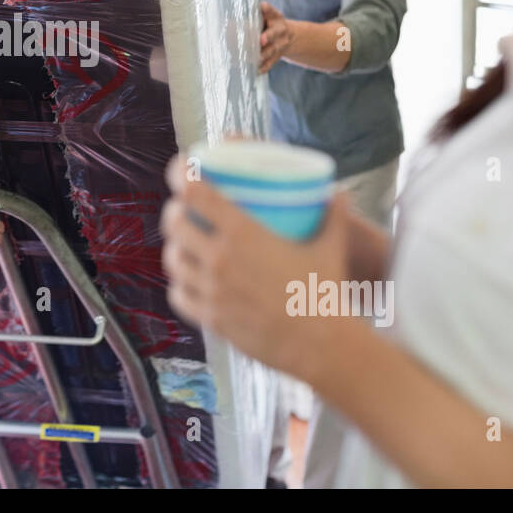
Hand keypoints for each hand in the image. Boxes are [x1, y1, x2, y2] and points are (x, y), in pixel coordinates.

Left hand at [159, 153, 353, 380]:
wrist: (320, 345)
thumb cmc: (323, 293)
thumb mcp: (330, 247)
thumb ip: (334, 216)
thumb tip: (339, 192)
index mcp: (242, 233)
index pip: (195, 193)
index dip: (181, 174)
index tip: (181, 168)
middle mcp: (218, 258)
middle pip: (174, 223)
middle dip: (175, 211)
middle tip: (185, 209)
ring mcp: (210, 290)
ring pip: (173, 259)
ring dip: (176, 247)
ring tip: (187, 244)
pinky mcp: (209, 318)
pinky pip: (178, 295)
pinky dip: (179, 284)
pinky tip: (189, 281)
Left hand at [258, 1, 293, 72]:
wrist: (288, 37)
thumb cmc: (270, 24)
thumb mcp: (267, 16)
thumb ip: (254, 15)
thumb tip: (228, 20)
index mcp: (276, 17)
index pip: (272, 11)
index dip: (267, 9)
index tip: (262, 6)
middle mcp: (280, 30)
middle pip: (274, 33)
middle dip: (268, 36)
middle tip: (262, 40)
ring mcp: (280, 44)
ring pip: (273, 49)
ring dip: (265, 54)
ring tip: (258, 57)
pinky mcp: (277, 55)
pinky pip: (271, 62)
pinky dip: (264, 67)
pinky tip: (257, 70)